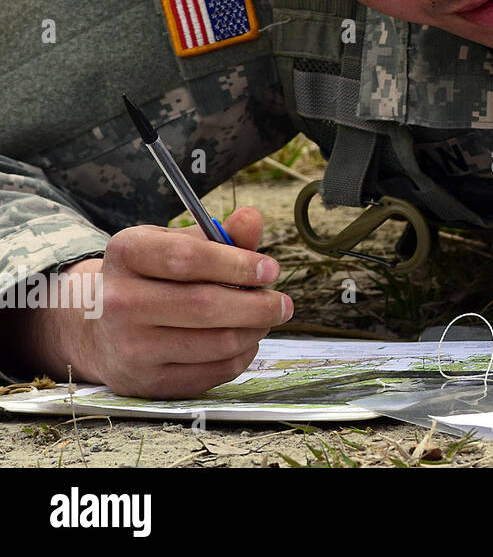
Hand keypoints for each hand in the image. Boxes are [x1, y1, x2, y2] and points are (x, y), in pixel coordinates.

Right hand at [63, 206, 291, 397]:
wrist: (100, 326)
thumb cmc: (153, 276)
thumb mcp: (176, 244)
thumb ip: (218, 235)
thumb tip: (252, 218)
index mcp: (127, 254)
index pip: (189, 259)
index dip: (238, 264)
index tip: (271, 269)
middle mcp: (119, 302)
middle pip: (206, 305)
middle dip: (258, 305)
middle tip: (283, 303)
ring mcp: (130, 347)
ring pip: (217, 343)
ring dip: (255, 331)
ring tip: (264, 319)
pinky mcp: (147, 382)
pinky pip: (214, 372)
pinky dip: (242, 356)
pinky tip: (243, 340)